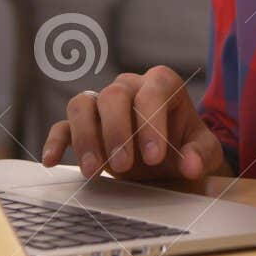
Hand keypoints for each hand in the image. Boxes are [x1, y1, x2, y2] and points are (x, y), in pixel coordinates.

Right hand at [40, 66, 228, 181]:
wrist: (170, 158)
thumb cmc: (187, 147)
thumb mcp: (204, 151)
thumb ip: (201, 155)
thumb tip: (191, 166)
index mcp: (162, 84)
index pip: (152, 91)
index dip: (151, 123)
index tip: (153, 157)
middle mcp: (129, 87)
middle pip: (113, 94)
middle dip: (117, 131)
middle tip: (124, 166)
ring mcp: (103, 104)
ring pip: (82, 104)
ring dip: (85, 137)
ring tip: (93, 171)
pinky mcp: (85, 125)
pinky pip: (62, 126)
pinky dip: (56, 142)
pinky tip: (51, 161)